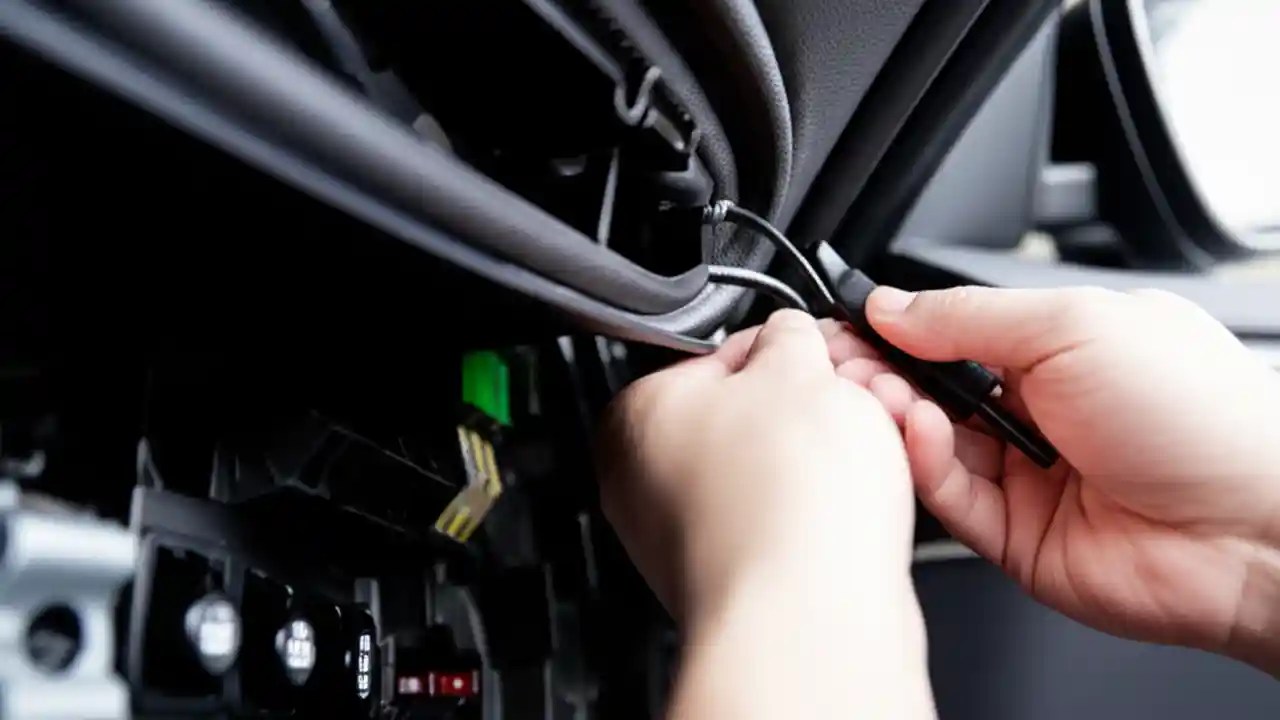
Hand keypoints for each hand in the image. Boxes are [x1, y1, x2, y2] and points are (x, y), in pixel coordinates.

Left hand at [597, 310, 934, 719]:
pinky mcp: (733, 578)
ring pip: (774, 468)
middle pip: (748, 413)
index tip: (823, 353)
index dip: (787, 347)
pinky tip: (853, 510)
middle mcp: (643, 479)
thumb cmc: (785, 504)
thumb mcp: (797, 368)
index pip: (718, 351)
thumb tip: (787, 331)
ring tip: (864, 456)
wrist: (812, 620)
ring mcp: (685, 537)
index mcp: (635, 412)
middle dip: (812, 404)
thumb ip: (788, 333)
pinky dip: (822, 510)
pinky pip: (785, 522)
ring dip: (828, 453)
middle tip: (854, 402)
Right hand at [848, 285, 1279, 671]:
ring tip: (874, 391)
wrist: (1258, 529)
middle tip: (842, 358)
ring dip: (897, 415)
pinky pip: (952, 498)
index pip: (954, 335)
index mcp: (1061, 351)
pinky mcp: (1018, 538)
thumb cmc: (1200, 416)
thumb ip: (969, 317)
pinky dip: (923, 465)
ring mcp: (1029, 477)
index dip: (898, 329)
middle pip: (934, 392)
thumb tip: (894, 305)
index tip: (849, 321)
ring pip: (932, 445)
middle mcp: (1041, 413)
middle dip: (884, 372)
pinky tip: (914, 433)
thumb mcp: (1074, 326)